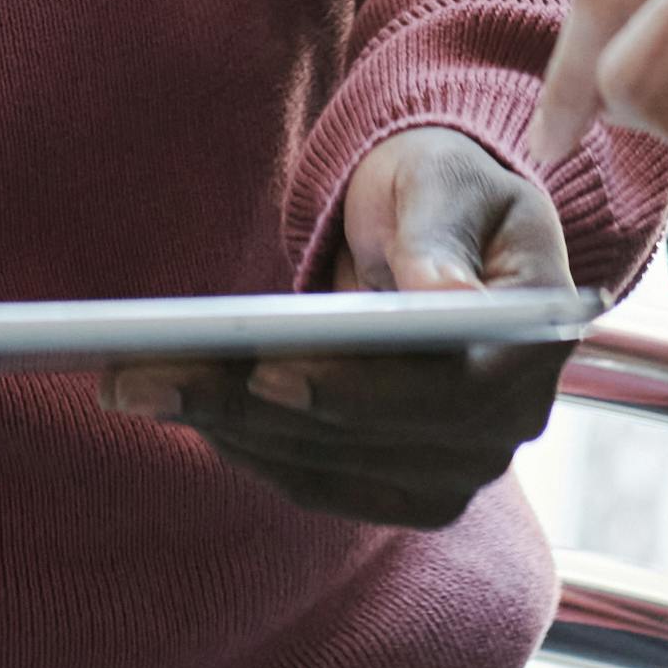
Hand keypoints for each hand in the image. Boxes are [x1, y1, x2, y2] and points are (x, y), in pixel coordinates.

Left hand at [102, 131, 576, 531]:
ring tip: (134, 384)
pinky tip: (178, 406)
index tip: (267, 369)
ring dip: (226, 430)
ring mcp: (456, 469)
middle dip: (249, 406)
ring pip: (326, 468)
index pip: (443, 389)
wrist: (439, 228)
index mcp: (532, 342)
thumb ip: (440, 234)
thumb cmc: (443, 186)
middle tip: (145, 372)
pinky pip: (313, 481)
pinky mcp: (401, 488)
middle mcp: (506, 425)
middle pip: (367, 437)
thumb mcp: (445, 179)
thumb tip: (443, 294)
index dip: (353, 388)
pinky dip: (243, 446)